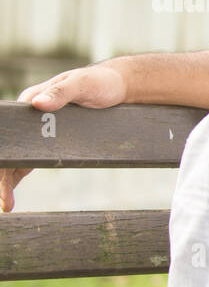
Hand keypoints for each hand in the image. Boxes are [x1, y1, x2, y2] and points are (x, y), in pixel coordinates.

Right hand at [2, 65, 127, 212]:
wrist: (118, 86)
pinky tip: (12, 192)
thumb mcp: (81, 84)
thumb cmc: (99, 82)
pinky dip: (20, 174)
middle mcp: (30, 117)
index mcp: (29, 102)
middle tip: (4, 202)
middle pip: (10, 149)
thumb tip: (38, 103)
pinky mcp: (52, 138)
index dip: (3, 156)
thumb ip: (61, 92)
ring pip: (18, 157)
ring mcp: (39, 129)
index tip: (1, 174)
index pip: (7, 133)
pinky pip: (31, 158)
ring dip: (8, 179)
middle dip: (3, 176)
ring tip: (6, 204)